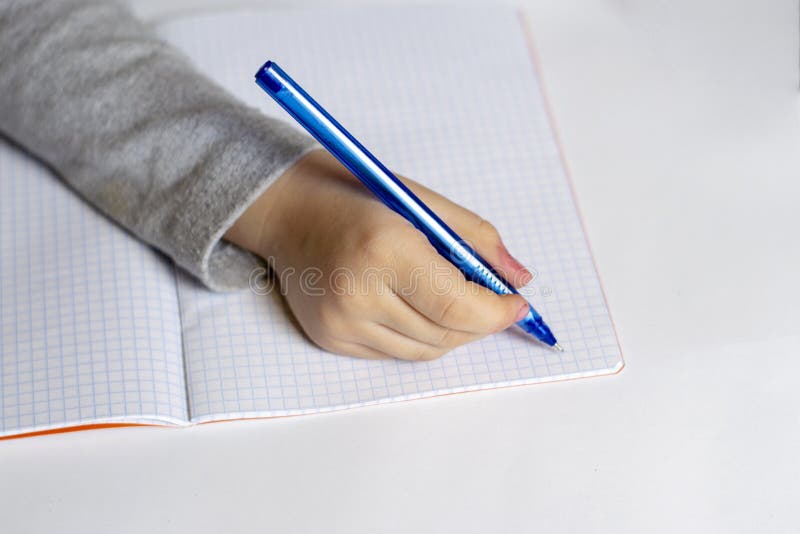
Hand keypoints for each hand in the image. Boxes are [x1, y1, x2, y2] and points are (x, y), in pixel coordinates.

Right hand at [225, 149, 532, 360]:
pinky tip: (410, 305)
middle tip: (489, 297)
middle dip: (480, 321)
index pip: (459, 307)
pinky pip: (394, 353)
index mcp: (385, 250)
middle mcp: (359, 294)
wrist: (284, 209)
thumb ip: (476, 239)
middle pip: (447, 335)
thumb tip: (518, 279)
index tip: (516, 303)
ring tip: (448, 298)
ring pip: (425, 351)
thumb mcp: (421, 201)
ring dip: (451, 331)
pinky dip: (417, 335)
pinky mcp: (330, 339)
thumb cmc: (354, 196)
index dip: (498, 312)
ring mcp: (340, 323)